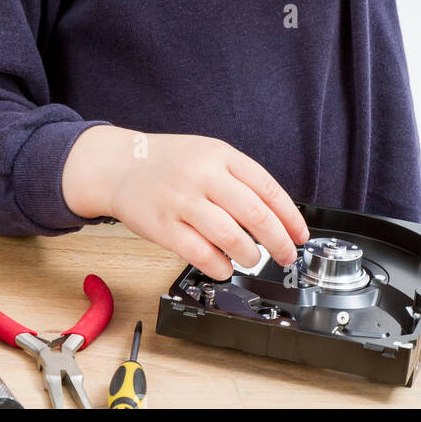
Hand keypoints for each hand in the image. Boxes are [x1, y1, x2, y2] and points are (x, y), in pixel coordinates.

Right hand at [69, 128, 310, 278]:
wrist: (120, 165)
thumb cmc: (170, 163)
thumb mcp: (209, 154)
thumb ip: (239, 179)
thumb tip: (276, 216)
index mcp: (220, 155)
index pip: (267, 187)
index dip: (289, 216)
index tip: (300, 235)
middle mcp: (203, 175)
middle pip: (254, 214)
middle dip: (279, 241)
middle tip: (287, 255)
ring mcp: (182, 201)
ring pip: (230, 236)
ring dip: (251, 256)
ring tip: (253, 260)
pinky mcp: (164, 227)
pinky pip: (200, 253)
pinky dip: (220, 266)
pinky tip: (225, 267)